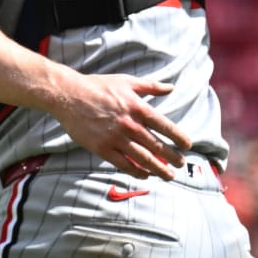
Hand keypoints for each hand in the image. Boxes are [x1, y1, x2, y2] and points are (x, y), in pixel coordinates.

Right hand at [44, 71, 191, 180]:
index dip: (178, 137)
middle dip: (171, 157)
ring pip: (142, 158)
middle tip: (181, 165)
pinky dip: (136, 171)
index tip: (188, 146)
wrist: (69, 95)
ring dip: (158, 169)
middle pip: (156, 146)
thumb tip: (171, 87)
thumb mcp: (127, 81)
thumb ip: (151, 86)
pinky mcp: (102, 148)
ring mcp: (115, 138)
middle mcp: (129, 125)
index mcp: (137, 107)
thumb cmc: (98, 86)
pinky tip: (145, 175)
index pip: (164, 126)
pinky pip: (123, 164)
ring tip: (168, 176)